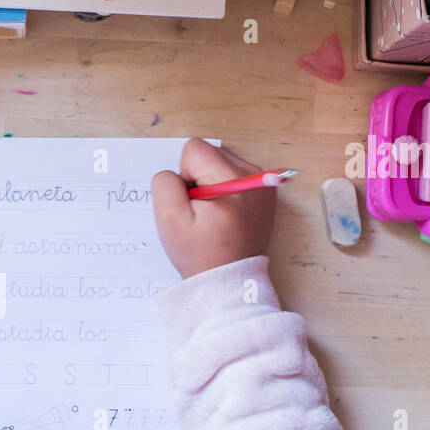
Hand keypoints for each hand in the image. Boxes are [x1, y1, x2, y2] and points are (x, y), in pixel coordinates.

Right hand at [151, 139, 275, 278]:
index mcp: (232, 178)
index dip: (184, 176)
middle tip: (202, 211)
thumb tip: (176, 173)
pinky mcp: (264, 192)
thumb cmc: (200, 253)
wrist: (229, 279)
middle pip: (210, 153)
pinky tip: (225, 214)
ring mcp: (262, 183)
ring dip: (211, 183)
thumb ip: (165, 184)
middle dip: (199, 178)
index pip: (195, 149)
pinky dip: (225, 189)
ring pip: (221, 162)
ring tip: (214, 214)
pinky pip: (234, 175)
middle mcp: (254, 174)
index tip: (192, 203)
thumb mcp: (170, 219)